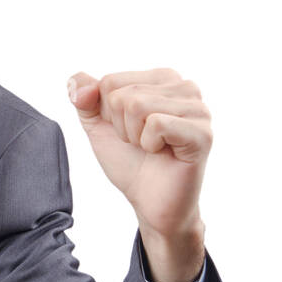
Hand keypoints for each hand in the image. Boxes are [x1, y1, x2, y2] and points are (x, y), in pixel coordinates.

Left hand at [67, 68, 210, 281]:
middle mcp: (185, 87)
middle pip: (122, 94)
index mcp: (162, 78)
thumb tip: (78, 82)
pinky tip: (163, 153)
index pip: (110, 81)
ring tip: (151, 147)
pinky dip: (149, 144)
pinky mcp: (203, 133)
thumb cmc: (130, 161)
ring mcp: (198, 109)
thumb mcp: (98, 125)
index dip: (108, 113)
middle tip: (140, 143)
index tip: (128, 130)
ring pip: (137, 105)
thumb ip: (84, 98)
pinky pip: (156, 124)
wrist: (150, 202)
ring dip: (134, 135)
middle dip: (120, 126)